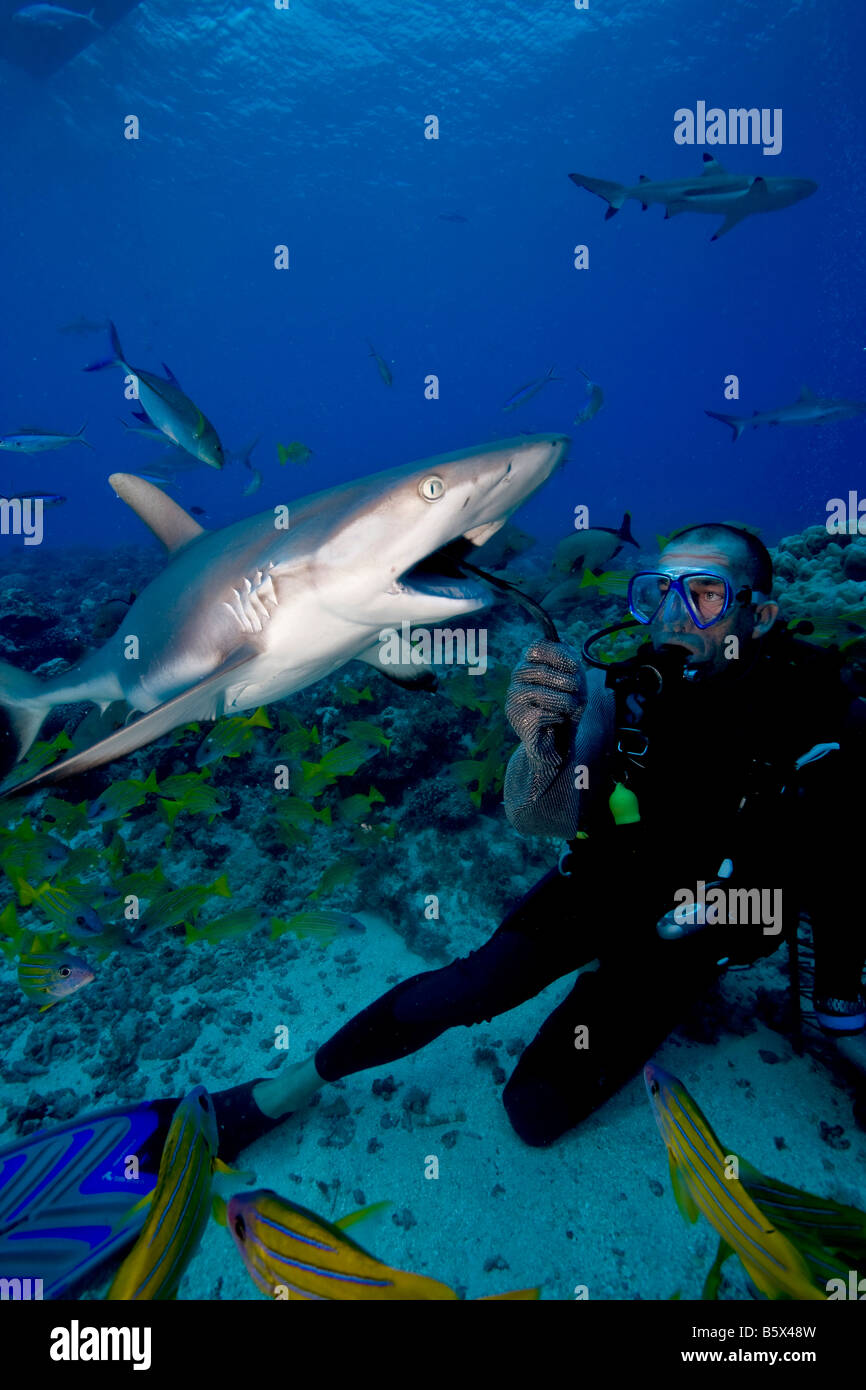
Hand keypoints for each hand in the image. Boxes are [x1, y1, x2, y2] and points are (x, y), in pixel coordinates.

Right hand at [505, 640, 586, 764]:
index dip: (558, 654)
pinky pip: (541, 713)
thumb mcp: (576, 681)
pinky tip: (557, 720)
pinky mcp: (516, 717)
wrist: (560, 740)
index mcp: (531, 663)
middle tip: (576, 691)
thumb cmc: (567, 707)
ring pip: (540, 693)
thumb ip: (571, 661)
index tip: (575, 666)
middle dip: (566, 681)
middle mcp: (517, 677)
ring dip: (564, 700)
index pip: (537, 647)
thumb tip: (562, 643)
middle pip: (541, 670)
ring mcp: (513, 697)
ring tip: (569, 707)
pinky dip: (556, 717)